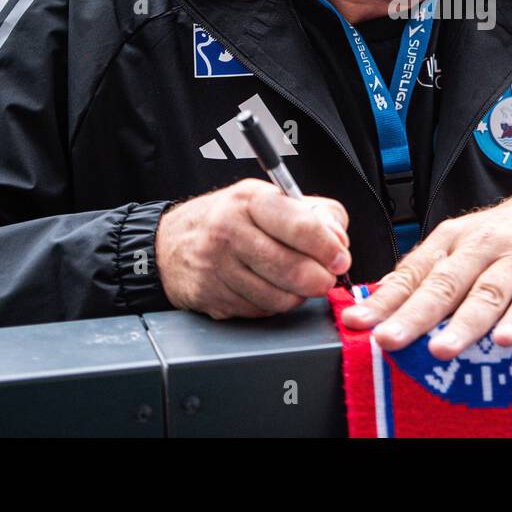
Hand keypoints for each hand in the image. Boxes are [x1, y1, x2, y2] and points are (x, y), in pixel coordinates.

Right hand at [155, 178, 350, 318]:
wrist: (171, 242)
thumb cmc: (232, 219)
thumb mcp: (272, 200)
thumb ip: (317, 215)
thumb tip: (339, 242)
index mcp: (251, 200)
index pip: (301, 227)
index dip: (329, 248)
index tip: (340, 259)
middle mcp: (229, 230)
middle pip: (293, 269)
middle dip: (319, 280)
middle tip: (325, 278)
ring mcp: (216, 266)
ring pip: (278, 297)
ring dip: (297, 296)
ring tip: (296, 282)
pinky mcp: (209, 295)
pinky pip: (258, 311)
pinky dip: (272, 305)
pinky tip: (269, 289)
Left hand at [340, 183, 511, 359]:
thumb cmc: (507, 236)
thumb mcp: (464, 245)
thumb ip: (430, 276)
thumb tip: (381, 309)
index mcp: (451, 241)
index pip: (412, 274)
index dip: (384, 300)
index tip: (357, 323)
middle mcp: (480, 246)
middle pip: (443, 285)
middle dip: (413, 315)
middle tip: (388, 340)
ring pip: (486, 293)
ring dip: (463, 323)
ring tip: (441, 350)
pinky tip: (505, 339)